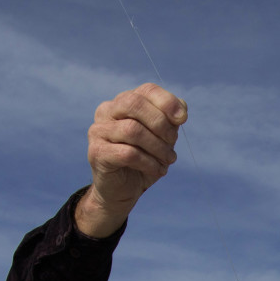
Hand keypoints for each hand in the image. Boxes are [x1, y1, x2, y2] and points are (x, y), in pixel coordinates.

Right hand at [76, 82, 187, 236]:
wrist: (122, 190)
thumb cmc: (144, 160)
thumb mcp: (163, 138)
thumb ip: (171, 120)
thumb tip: (181, 110)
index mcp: (123, 102)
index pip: (147, 90)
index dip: (167, 102)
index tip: (182, 120)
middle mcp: (106, 111)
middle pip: (135, 104)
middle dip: (161, 124)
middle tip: (172, 143)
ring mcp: (98, 131)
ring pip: (133, 130)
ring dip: (158, 147)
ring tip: (168, 160)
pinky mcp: (97, 153)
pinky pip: (128, 153)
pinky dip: (149, 162)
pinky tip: (158, 170)